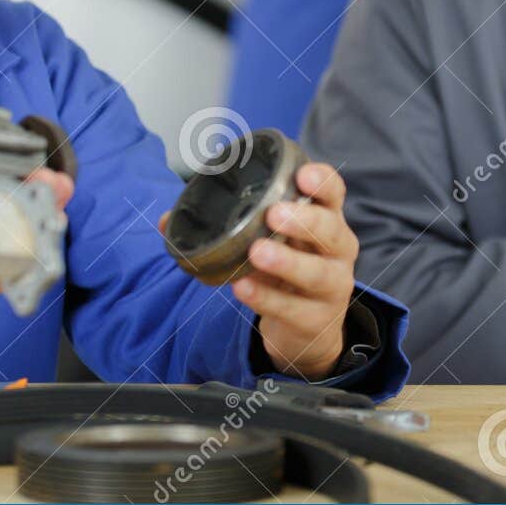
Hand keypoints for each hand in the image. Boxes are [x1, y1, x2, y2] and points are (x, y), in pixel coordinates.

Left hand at [160, 163, 357, 379]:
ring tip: (256, 252)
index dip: (322, 181)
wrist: (307, 330)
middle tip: (273, 215)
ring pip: (317, 273)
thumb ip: (226, 226)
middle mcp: (336, 250)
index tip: (302, 174)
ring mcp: (332, 286)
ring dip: (286, 261)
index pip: (333, 193)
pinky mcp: (317, 320)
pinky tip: (243, 288)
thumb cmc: (285, 271)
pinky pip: (293, 308)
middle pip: (331, 230)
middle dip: (304, 220)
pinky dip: (266, 298)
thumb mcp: (266, 242)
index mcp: (325, 220)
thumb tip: (169, 220)